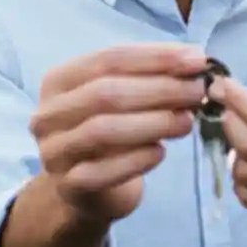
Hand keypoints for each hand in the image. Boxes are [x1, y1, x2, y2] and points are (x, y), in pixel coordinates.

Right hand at [30, 43, 207, 224]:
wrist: (89, 188)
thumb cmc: (113, 130)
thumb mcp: (127, 97)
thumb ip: (153, 77)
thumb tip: (195, 59)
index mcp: (60, 80)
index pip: (109, 59)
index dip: (156, 57)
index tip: (196, 60)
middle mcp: (49, 114)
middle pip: (106, 93)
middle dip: (159, 89)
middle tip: (198, 91)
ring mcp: (53, 152)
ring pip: (103, 131)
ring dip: (153, 122)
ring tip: (187, 121)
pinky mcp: (68, 186)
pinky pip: (102, 172)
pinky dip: (136, 159)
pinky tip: (161, 152)